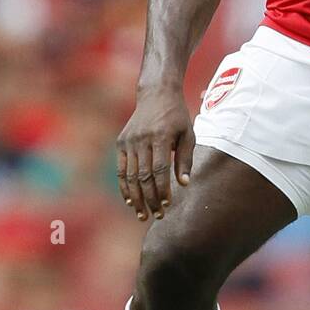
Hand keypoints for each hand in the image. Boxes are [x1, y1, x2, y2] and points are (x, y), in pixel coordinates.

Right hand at [116, 86, 193, 220]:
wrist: (156, 94)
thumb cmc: (176, 116)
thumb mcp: (188, 134)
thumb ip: (185, 159)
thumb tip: (184, 184)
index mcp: (160, 137)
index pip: (159, 170)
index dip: (162, 190)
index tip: (168, 205)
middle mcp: (141, 140)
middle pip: (144, 176)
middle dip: (150, 199)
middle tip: (158, 215)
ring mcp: (129, 141)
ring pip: (130, 176)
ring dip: (136, 198)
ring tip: (142, 215)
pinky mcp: (121, 143)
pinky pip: (121, 170)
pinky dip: (125, 187)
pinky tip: (130, 201)